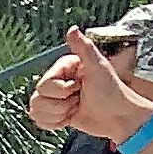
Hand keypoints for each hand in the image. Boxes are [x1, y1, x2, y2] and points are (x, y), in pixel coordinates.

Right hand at [36, 26, 152, 144]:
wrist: (116, 117)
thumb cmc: (111, 91)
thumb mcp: (98, 67)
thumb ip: (84, 48)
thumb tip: (72, 29)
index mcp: (64, 69)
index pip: (43, 85)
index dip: (61, 90)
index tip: (80, 86)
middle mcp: (57, 81)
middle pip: (37, 99)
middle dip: (60, 105)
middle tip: (79, 99)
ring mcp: (54, 98)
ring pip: (36, 111)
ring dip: (57, 115)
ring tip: (75, 109)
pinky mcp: (54, 113)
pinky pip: (39, 122)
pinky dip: (54, 124)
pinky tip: (69, 118)